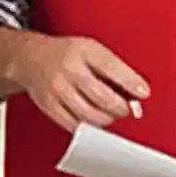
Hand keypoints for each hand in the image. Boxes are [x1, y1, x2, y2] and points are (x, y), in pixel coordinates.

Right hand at [11, 34, 149, 131]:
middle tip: (127, 109)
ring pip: (89, 115)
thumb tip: (136, 90)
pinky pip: (74, 124)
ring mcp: (57, 89)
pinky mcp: (50, 106)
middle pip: (101, 96)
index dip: (130, 82)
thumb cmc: (67, 54)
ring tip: (111, 114)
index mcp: (84, 51)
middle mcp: (69, 69)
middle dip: (120, 107)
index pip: (111, 67)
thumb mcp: (91, 49)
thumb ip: (113, 68)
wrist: (31, 58)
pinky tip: (93, 120)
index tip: (144, 93)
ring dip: (106, 119)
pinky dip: (88, 126)